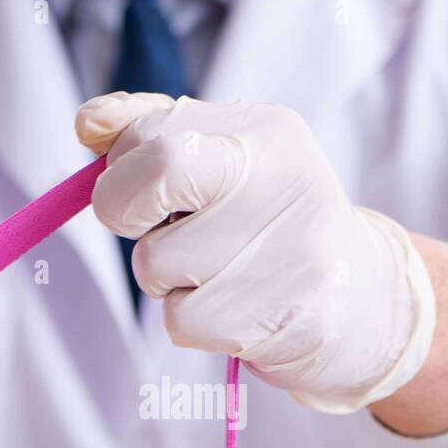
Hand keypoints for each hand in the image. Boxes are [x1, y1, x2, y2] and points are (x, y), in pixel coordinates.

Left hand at [76, 92, 436, 413]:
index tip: (145, 193)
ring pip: (154, 263)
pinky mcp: (282, 313)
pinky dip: (193, 322)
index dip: (121, 169)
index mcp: (266, 130)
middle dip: (124, 208)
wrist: (359, 304)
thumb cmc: (269, 227)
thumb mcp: (225, 162)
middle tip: (149, 228)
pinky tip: (237, 310)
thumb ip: (152, 131)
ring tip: (220, 275)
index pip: (153, 130)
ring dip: (167, 280)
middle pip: (156, 169)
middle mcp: (284, 177)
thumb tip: (87, 124)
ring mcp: (289, 247)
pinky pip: (180, 320)